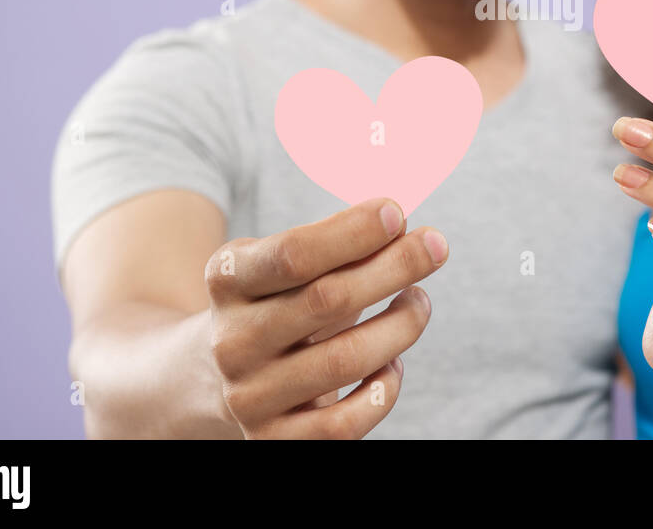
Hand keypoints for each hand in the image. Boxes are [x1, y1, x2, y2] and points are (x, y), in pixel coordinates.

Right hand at [203, 196, 447, 438]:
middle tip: (436, 245)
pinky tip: (394, 364)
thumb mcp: (288, 265)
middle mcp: (231, 340)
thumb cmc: (279, 302)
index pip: (293, 254)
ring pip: (345, 360)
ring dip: (401, 325)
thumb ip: (339, 245)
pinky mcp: (271, 440)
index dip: (351, 232)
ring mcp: (249, 396)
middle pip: (327, 300)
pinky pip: (344, 425)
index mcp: (228, 280)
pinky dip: (383, 391)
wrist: (216, 377)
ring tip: (419, 302)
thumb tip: (404, 227)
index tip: (397, 212)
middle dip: (394, 266)